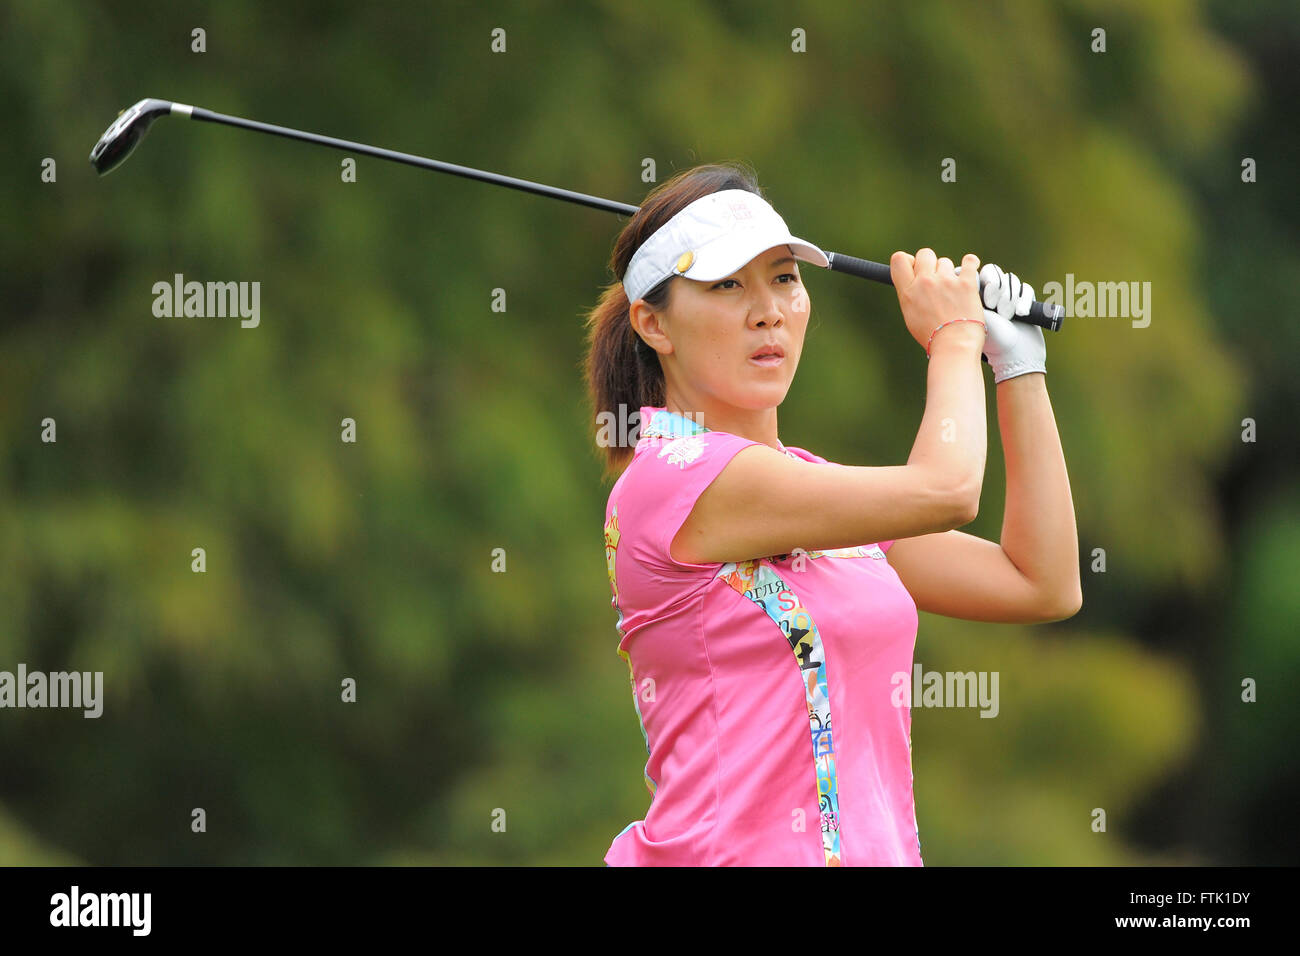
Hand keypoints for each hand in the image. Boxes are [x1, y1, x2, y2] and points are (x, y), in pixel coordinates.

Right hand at [891, 248, 986, 352]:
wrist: (954, 345)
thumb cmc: (932, 336)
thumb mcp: (911, 316)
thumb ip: (911, 295)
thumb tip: (915, 282)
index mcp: (908, 291)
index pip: (899, 259)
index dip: (909, 261)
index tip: (916, 270)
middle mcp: (925, 282)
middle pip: (924, 254)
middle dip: (930, 263)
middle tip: (936, 279)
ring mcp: (946, 281)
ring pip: (945, 261)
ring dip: (949, 272)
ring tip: (953, 289)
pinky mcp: (966, 283)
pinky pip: (969, 261)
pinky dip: (970, 263)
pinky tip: (969, 268)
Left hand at [960, 262, 1046, 382]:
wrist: (1014, 356)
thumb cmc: (990, 340)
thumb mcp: (975, 316)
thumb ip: (966, 295)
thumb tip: (961, 273)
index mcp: (975, 296)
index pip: (979, 274)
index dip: (986, 281)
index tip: (986, 300)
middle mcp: (991, 294)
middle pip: (995, 273)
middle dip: (998, 289)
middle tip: (995, 307)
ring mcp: (1008, 297)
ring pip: (1011, 280)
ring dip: (1010, 297)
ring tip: (1007, 315)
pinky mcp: (1024, 301)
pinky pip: (1025, 289)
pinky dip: (1023, 300)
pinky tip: (1019, 313)